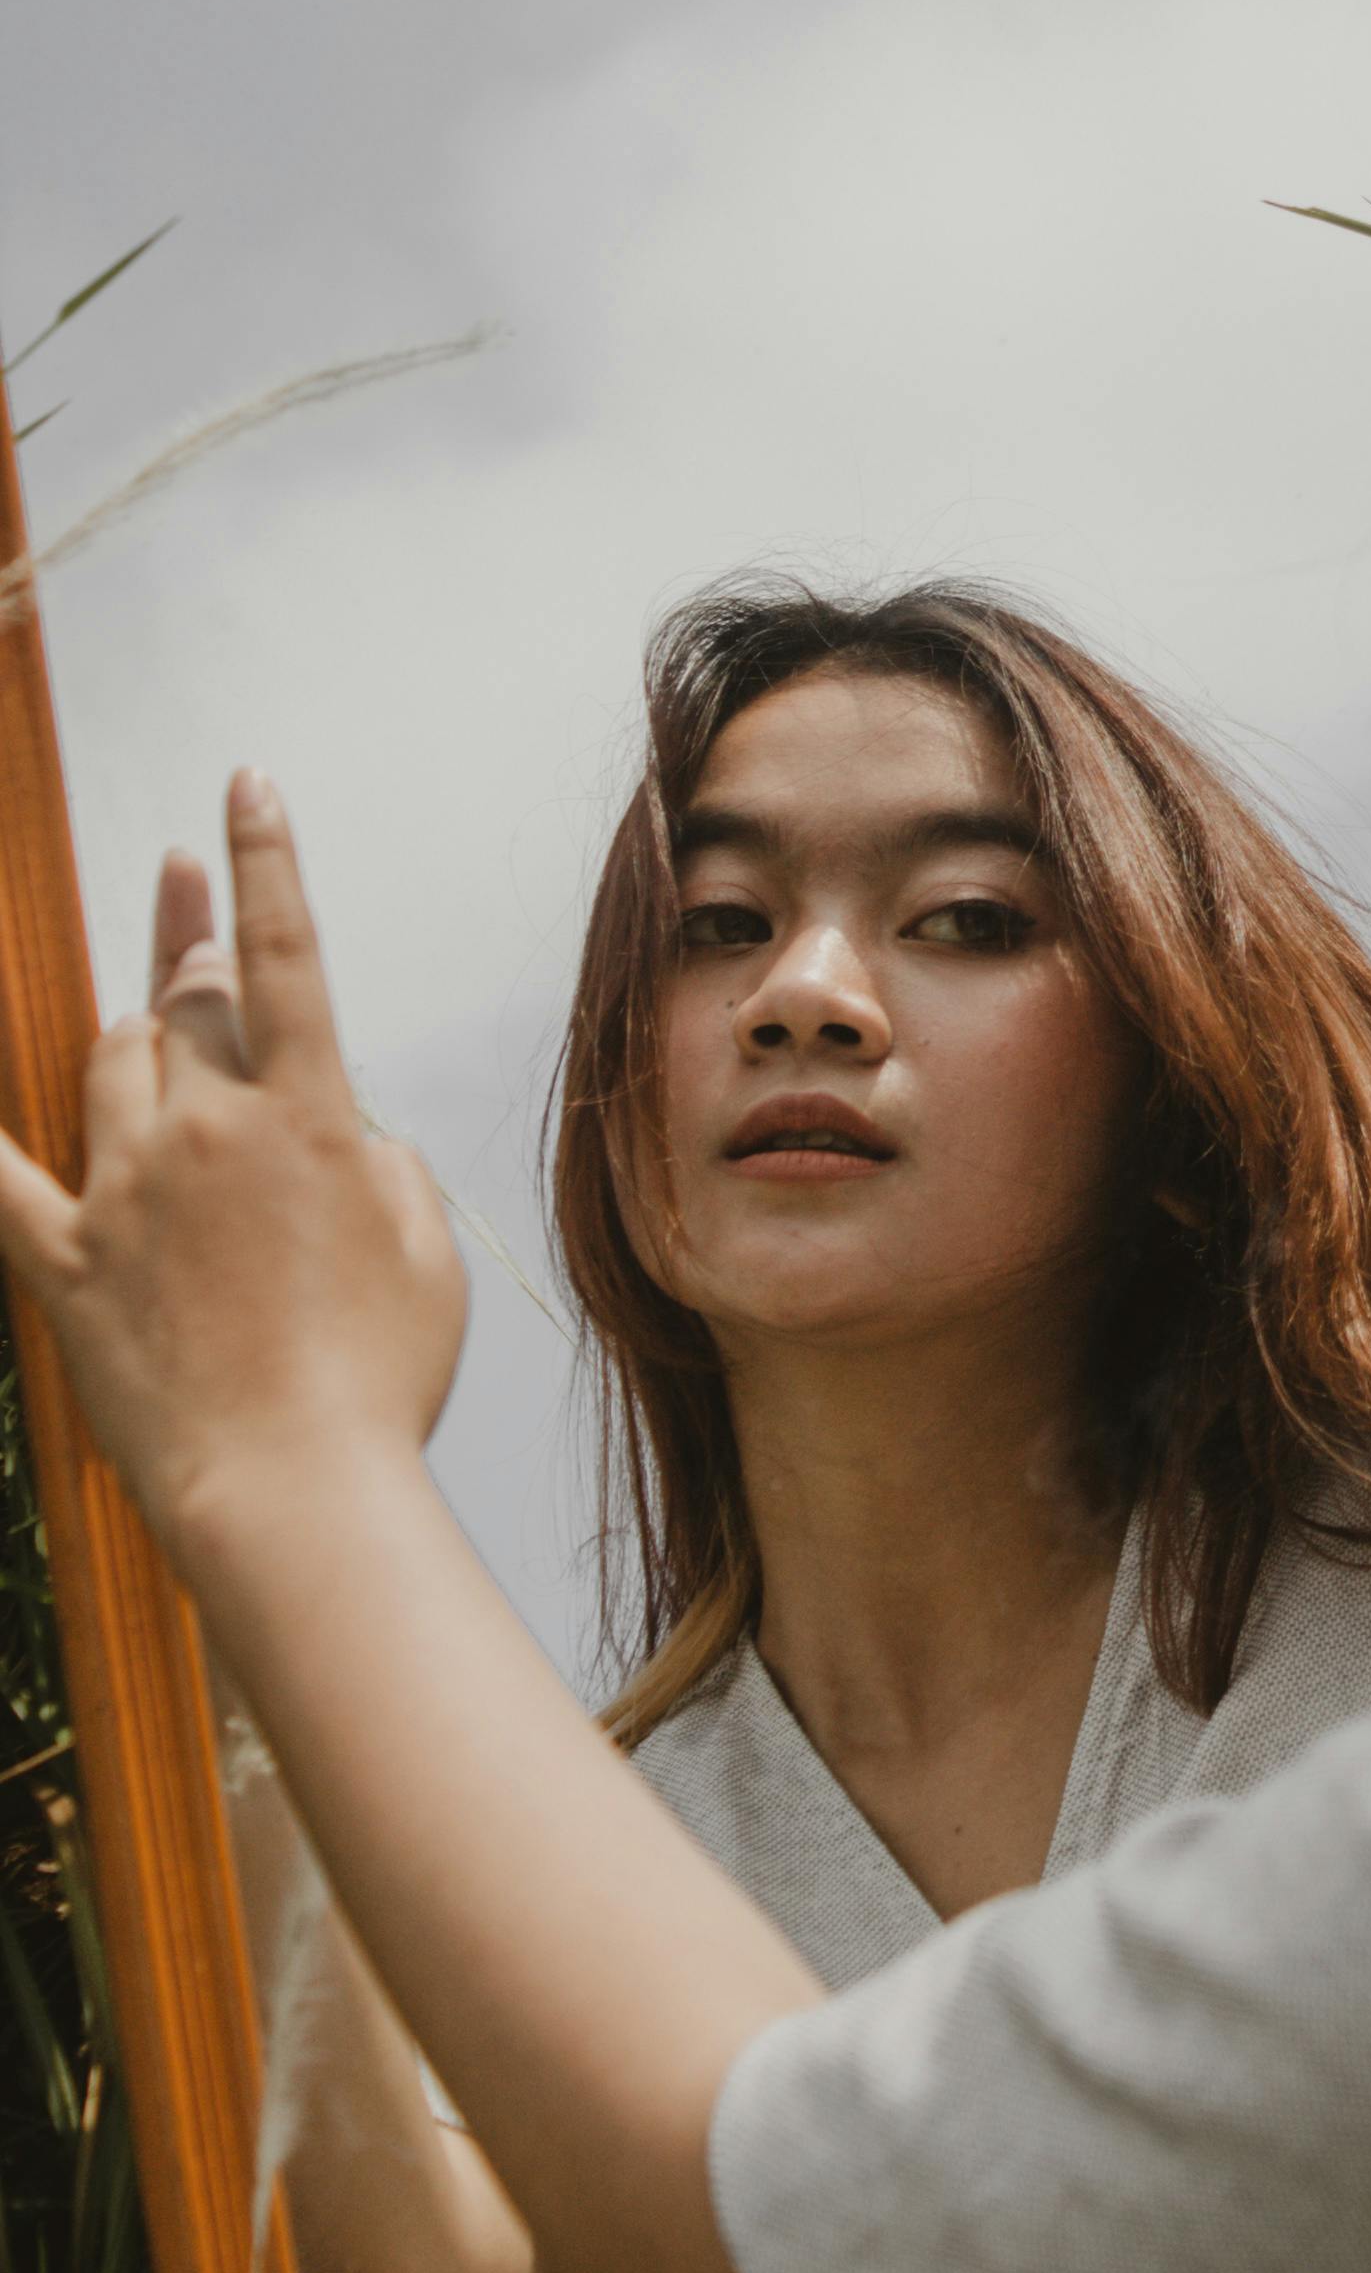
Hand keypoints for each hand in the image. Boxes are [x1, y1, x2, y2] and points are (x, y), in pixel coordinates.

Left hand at [0, 773, 465, 1583]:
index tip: (243, 784)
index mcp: (307, 1119)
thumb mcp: (425, 1243)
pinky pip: (0, 1178)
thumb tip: (330, 1125)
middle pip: (185, 1006)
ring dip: (135, 1037)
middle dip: (193, 956)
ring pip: (111, 1066)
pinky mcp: (68, 1263)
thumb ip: (376, 1155)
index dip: (266, 861)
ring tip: (155, 1028)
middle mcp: (208, 1133)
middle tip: (191, 919)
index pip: (285, 956)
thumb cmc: (382, 1377)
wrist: (294, 1488)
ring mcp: (128, 1193)